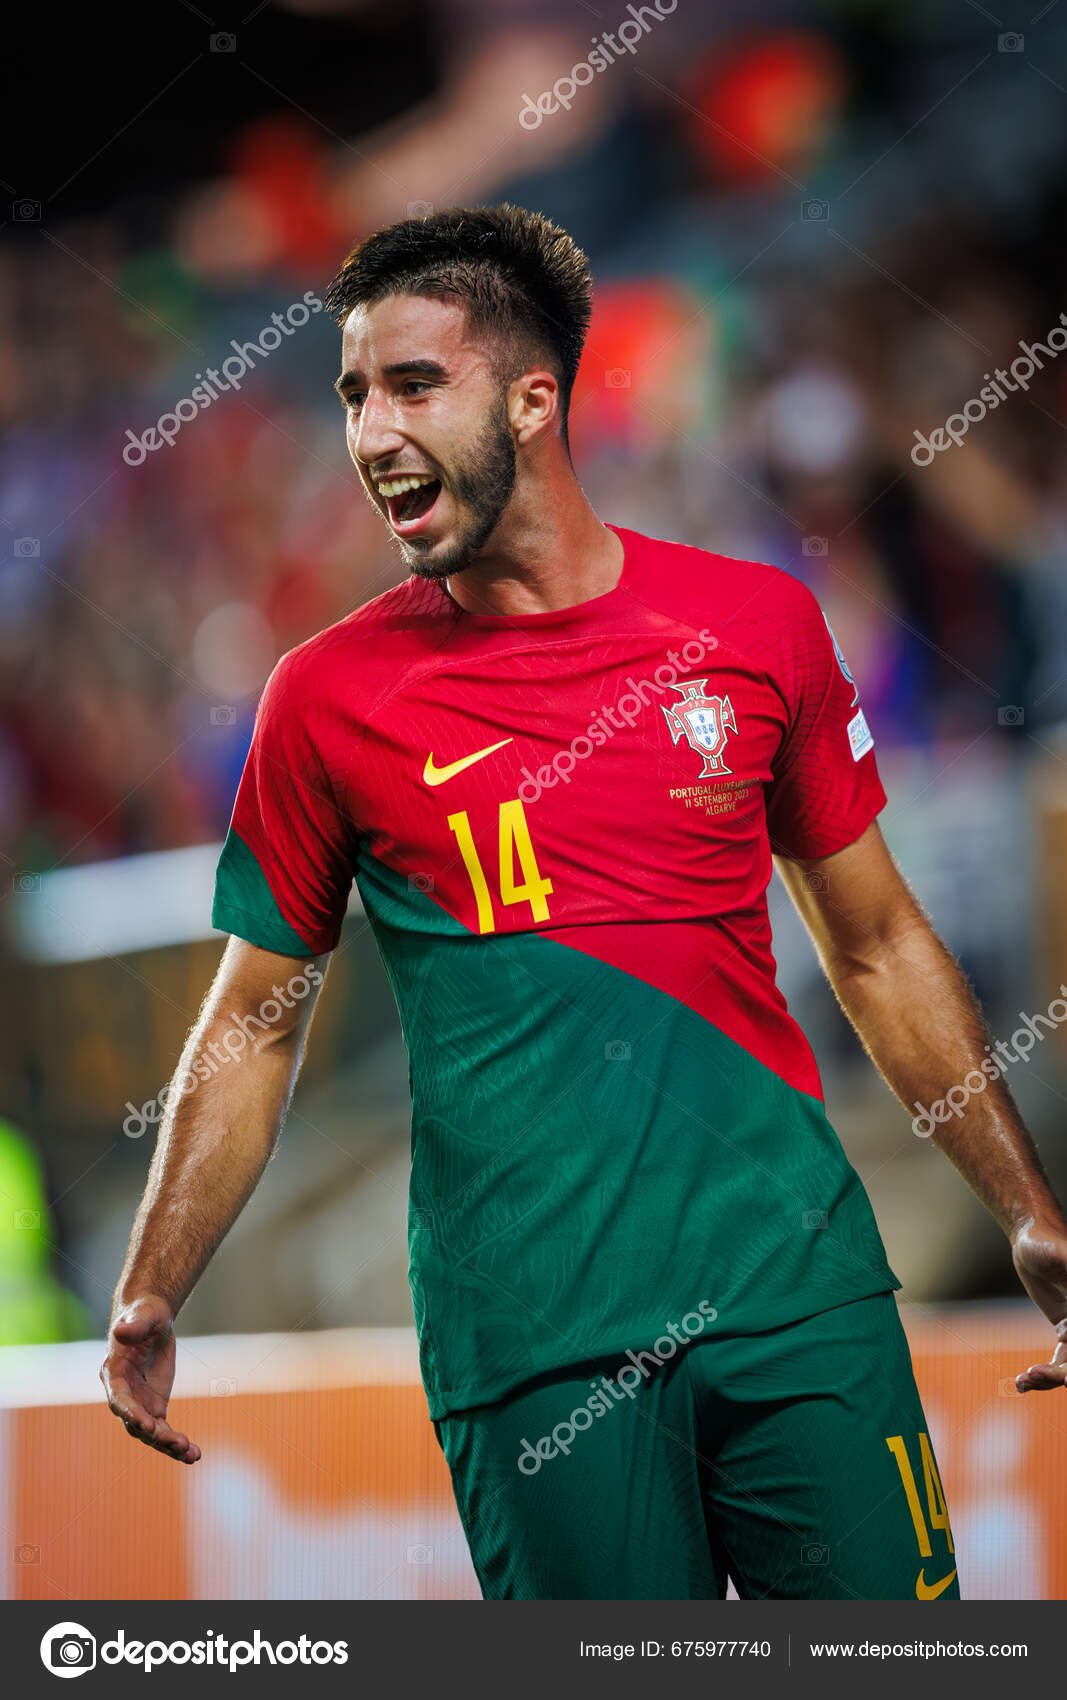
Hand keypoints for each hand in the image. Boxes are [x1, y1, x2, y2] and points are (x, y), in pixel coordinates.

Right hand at [100, 1294, 201, 1462]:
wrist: (152, 1320)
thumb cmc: (145, 1312)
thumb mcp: (144, 1314)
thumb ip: (134, 1325)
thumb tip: (120, 1331)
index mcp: (113, 1373)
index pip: (119, 1399)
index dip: (131, 1412)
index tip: (147, 1424)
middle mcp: (123, 1394)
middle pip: (136, 1423)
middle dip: (156, 1435)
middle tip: (179, 1443)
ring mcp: (139, 1403)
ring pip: (150, 1433)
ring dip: (169, 1446)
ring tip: (192, 1455)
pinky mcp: (155, 1406)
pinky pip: (164, 1430)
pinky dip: (176, 1443)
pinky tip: (194, 1454)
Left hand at [1011, 1221, 1066, 1391]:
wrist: (1030, 1236)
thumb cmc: (1047, 1242)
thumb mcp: (1062, 1255)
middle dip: (1063, 1374)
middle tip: (1037, 1375)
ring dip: (1050, 1379)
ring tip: (1025, 1380)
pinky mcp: (1065, 1331)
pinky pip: (1059, 1360)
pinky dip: (1043, 1374)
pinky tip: (1021, 1383)